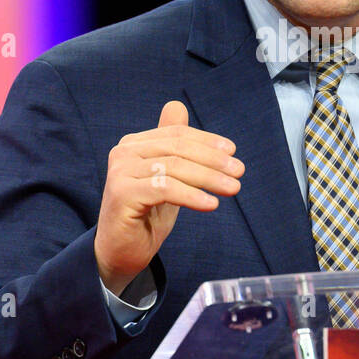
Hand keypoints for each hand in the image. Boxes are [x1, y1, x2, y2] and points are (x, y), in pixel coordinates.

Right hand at [94, 100, 242, 295]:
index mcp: (134, 144)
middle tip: (239, 171)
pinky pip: (165, 189)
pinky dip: (192, 196)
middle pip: (178, 148)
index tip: (232, 152)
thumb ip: (173, 147)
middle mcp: (123, 152)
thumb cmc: (146, 215)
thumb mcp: (167, 178)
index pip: (177, 134)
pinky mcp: (122, 194)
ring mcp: (120, 172)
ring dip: (209, 177)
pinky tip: (211, 204)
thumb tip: (178, 106)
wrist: (119, 252)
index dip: (207, 141)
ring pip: (174, 167)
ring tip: (233, 188)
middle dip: (213, 159)